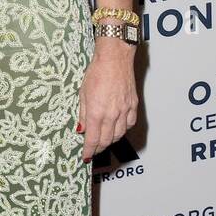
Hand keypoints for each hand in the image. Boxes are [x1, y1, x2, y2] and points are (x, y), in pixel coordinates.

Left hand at [77, 42, 137, 162]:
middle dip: (98, 148)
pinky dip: (122, 130)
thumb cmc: (97, 72)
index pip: (92, 139)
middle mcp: (111, 115)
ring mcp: (124, 111)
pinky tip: (117, 128)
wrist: (115, 59)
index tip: (86, 156)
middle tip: (93, 149)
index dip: (89, 151)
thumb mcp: (83, 93)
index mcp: (96, 112)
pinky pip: (129, 124)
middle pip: (106, 140)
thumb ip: (83, 113)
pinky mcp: (133, 105)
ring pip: (118, 135)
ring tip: (104, 140)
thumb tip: (82, 128)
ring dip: (110, 140)